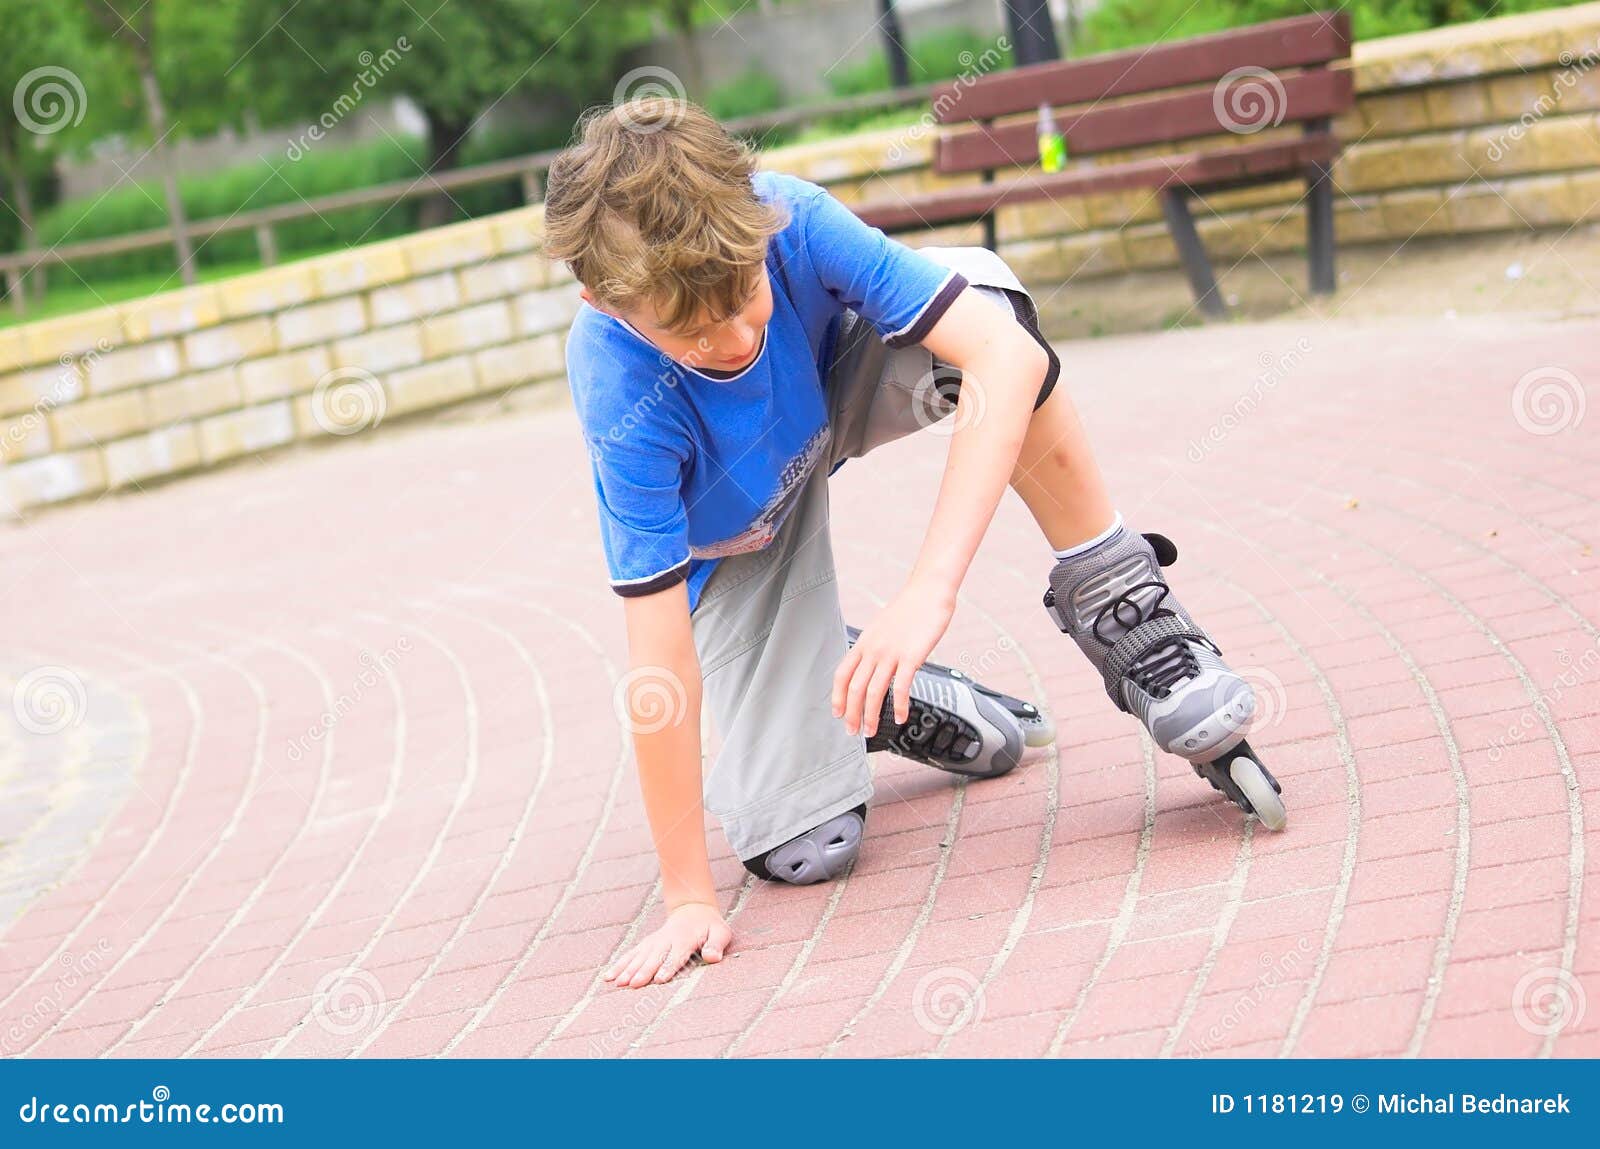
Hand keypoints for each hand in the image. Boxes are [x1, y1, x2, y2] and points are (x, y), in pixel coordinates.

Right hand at [604, 901, 731, 988]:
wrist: (693, 909)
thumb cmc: (709, 926)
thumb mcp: (720, 932)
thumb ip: (716, 944)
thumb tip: (712, 957)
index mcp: (685, 940)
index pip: (676, 955)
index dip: (668, 967)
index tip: (659, 979)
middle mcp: (666, 941)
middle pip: (654, 958)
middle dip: (643, 971)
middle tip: (633, 984)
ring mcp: (654, 942)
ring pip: (639, 956)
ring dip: (628, 969)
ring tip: (618, 983)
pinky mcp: (646, 944)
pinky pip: (631, 954)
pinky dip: (619, 964)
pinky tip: (608, 976)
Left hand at [833, 576, 955, 737]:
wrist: (928, 592)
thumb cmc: (908, 609)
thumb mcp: (881, 627)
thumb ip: (874, 646)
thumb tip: (870, 664)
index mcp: (864, 643)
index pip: (842, 674)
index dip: (837, 697)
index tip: (838, 714)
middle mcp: (873, 649)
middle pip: (855, 688)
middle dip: (852, 714)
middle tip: (854, 731)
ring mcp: (891, 653)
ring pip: (875, 691)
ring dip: (871, 715)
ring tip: (872, 730)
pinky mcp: (912, 656)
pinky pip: (902, 687)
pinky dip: (900, 705)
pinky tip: (901, 717)